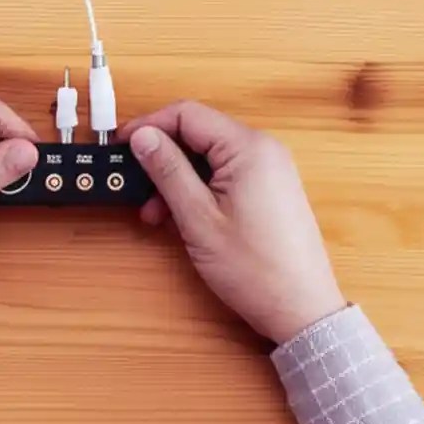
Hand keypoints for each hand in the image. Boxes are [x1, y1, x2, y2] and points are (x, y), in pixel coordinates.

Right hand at [119, 101, 345, 342]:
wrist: (301, 309)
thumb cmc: (255, 269)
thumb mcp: (198, 218)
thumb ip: (168, 171)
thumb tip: (143, 137)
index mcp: (248, 148)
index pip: (188, 114)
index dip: (150, 126)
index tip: (122, 146)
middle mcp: (263, 150)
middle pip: (198, 134)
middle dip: (162, 159)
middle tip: (136, 189)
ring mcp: (270, 170)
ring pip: (209, 158)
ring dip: (177, 180)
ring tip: (156, 215)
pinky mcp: (270, 190)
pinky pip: (225, 175)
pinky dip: (198, 190)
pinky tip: (182, 218)